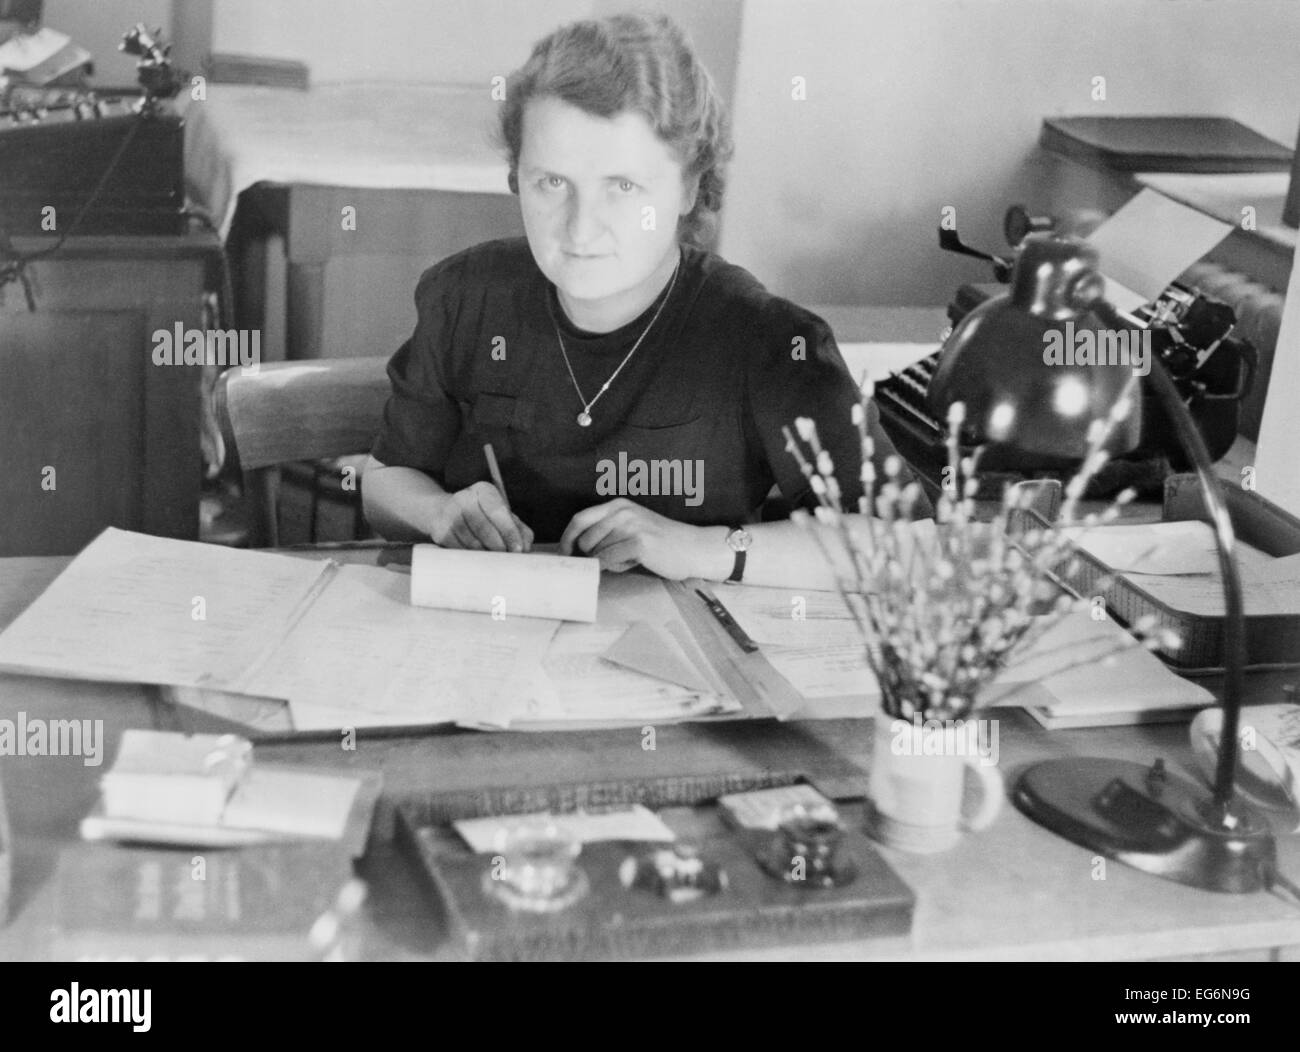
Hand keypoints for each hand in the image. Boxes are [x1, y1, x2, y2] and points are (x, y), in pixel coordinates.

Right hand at [430, 482, 533, 552]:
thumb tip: (524, 548)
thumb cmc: (481, 515)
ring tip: (495, 559)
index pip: (498, 511)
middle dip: (499, 546)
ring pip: (471, 542)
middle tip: (507, 558)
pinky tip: (479, 558)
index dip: (510, 532)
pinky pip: (460, 550)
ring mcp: (449, 514)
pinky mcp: (440, 531)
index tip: (518, 549)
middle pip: (484, 527)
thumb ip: (519, 529)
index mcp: (484, 490)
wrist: (443, 512)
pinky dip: (472, 558)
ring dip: (486, 554)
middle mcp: (464, 498)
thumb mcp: (503, 516)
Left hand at [559, 499, 720, 578]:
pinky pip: (610, 561)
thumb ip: (606, 532)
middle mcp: (622, 511)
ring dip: (608, 562)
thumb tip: (575, 549)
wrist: (693, 548)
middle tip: (609, 561)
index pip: (579, 519)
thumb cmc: (661, 543)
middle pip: (585, 538)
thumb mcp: (631, 528)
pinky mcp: (639, 542)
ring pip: (597, 551)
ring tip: (629, 559)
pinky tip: (634, 563)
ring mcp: (631, 525)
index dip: (567, 539)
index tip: (565, 554)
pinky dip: (616, 567)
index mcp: (618, 505)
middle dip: (590, 555)